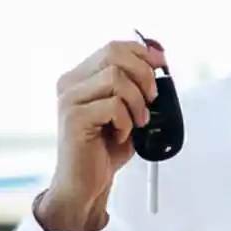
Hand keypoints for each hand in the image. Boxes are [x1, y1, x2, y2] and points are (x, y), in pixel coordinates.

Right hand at [41, 40, 166, 230]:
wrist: (87, 183)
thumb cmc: (105, 149)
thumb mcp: (128, 111)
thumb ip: (137, 86)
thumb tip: (158, 60)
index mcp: (82, 77)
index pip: (114, 47)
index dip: (142, 52)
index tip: (161, 65)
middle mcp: (71, 83)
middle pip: (115, 55)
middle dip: (143, 76)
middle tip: (150, 101)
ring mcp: (69, 99)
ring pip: (116, 78)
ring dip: (136, 103)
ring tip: (135, 123)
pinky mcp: (73, 117)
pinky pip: (113, 106)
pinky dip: (126, 122)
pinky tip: (120, 135)